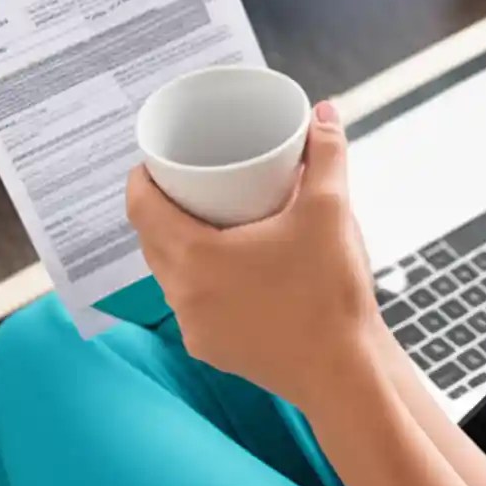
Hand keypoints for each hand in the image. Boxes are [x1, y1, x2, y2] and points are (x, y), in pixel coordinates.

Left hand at [126, 101, 388, 409]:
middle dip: (160, 208)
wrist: (345, 373)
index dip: (141, 178)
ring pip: (170, 275)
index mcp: (194, 257)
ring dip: (178, 245)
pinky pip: (192, 304)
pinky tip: (226, 268)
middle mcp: (183, 296)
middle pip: (150, 241)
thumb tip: (324, 112)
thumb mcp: (330, 212)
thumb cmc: (330, 294)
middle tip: (184, 183)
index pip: (140, 208)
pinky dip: (199, 280)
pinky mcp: (214, 350)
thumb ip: (326, 156)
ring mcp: (196, 329)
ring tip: (206, 220)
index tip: (153, 161)